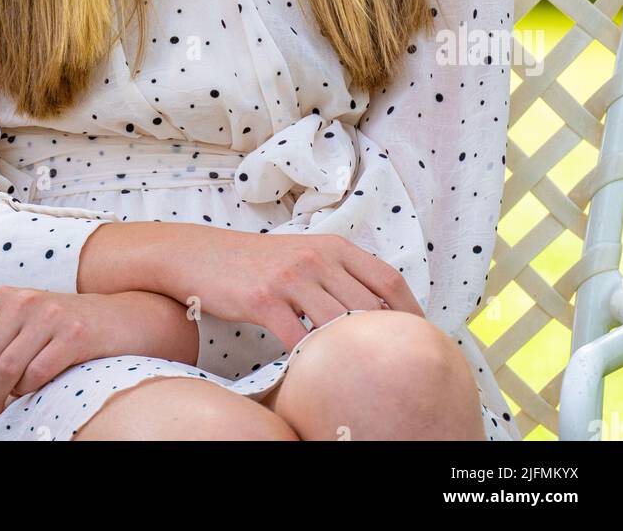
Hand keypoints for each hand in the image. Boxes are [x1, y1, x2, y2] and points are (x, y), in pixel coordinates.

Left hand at [0, 287, 162, 424]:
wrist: (119, 317)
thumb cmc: (61, 325)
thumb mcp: (19, 323)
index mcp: (1, 296)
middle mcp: (22, 301)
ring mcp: (48, 316)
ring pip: (4, 369)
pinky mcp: (72, 335)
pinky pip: (36, 374)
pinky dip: (25, 391)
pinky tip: (23, 396)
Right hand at [161, 230, 425, 352]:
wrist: (202, 255)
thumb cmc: (258, 262)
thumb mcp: (305, 255)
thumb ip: (340, 275)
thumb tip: (378, 310)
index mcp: (334, 246)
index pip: (388, 279)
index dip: (411, 312)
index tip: (419, 337)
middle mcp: (317, 257)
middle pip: (370, 305)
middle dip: (387, 338)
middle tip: (394, 366)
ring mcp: (291, 277)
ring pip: (339, 323)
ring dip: (351, 352)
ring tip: (360, 376)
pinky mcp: (264, 299)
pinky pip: (298, 338)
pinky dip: (310, 359)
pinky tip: (314, 373)